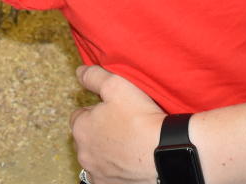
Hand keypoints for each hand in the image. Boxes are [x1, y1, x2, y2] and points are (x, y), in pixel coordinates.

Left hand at [70, 66, 162, 183]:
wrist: (166, 153)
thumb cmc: (141, 119)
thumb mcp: (116, 85)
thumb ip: (94, 76)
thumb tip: (80, 72)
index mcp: (81, 128)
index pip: (79, 116)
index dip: (96, 111)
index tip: (113, 111)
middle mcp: (83, 153)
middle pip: (87, 138)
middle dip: (100, 131)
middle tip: (123, 126)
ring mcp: (96, 173)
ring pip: (97, 157)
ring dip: (107, 151)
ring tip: (129, 143)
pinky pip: (107, 175)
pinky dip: (116, 169)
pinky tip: (131, 160)